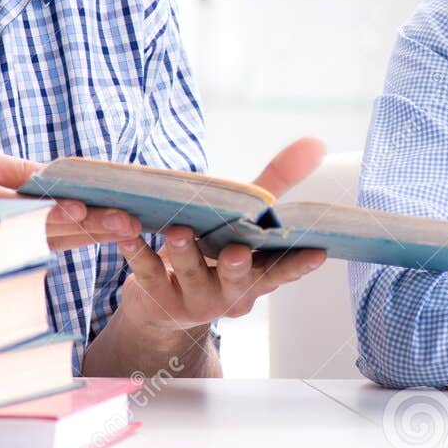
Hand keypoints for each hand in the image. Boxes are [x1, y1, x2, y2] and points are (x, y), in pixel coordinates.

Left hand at [114, 135, 329, 332]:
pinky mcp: (158, 298)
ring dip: (185, 253)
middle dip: (237, 267)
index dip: (298, 263)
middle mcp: (230, 293)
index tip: (318, 251)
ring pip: (191, 275)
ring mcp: (194, 300)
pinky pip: (147, 273)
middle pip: (238, 281)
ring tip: (179, 232)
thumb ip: (278, 182)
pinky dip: (137, 252)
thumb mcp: (246, 218)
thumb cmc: (214, 249)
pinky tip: (129, 233)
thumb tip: (316, 143)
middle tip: (235, 252)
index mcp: (257, 275)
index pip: (282, 271)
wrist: (162, 304)